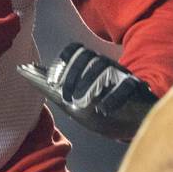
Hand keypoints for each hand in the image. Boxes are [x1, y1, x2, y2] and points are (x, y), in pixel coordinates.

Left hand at [17, 42, 156, 141]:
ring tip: (81, 103)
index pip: (75, 51)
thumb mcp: (80, 103)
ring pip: (103, 67)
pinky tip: (103, 109)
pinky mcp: (136, 86)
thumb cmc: (104, 109)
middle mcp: (105, 65)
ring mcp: (121, 74)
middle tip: (66, 97)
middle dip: (73, 75)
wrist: (137, 120)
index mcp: (90, 66)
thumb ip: (61, 92)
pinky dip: (113, 97)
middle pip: (87, 57)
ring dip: (89, 84)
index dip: (61, 63)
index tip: (51, 83)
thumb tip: (35, 79)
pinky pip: (125, 86)